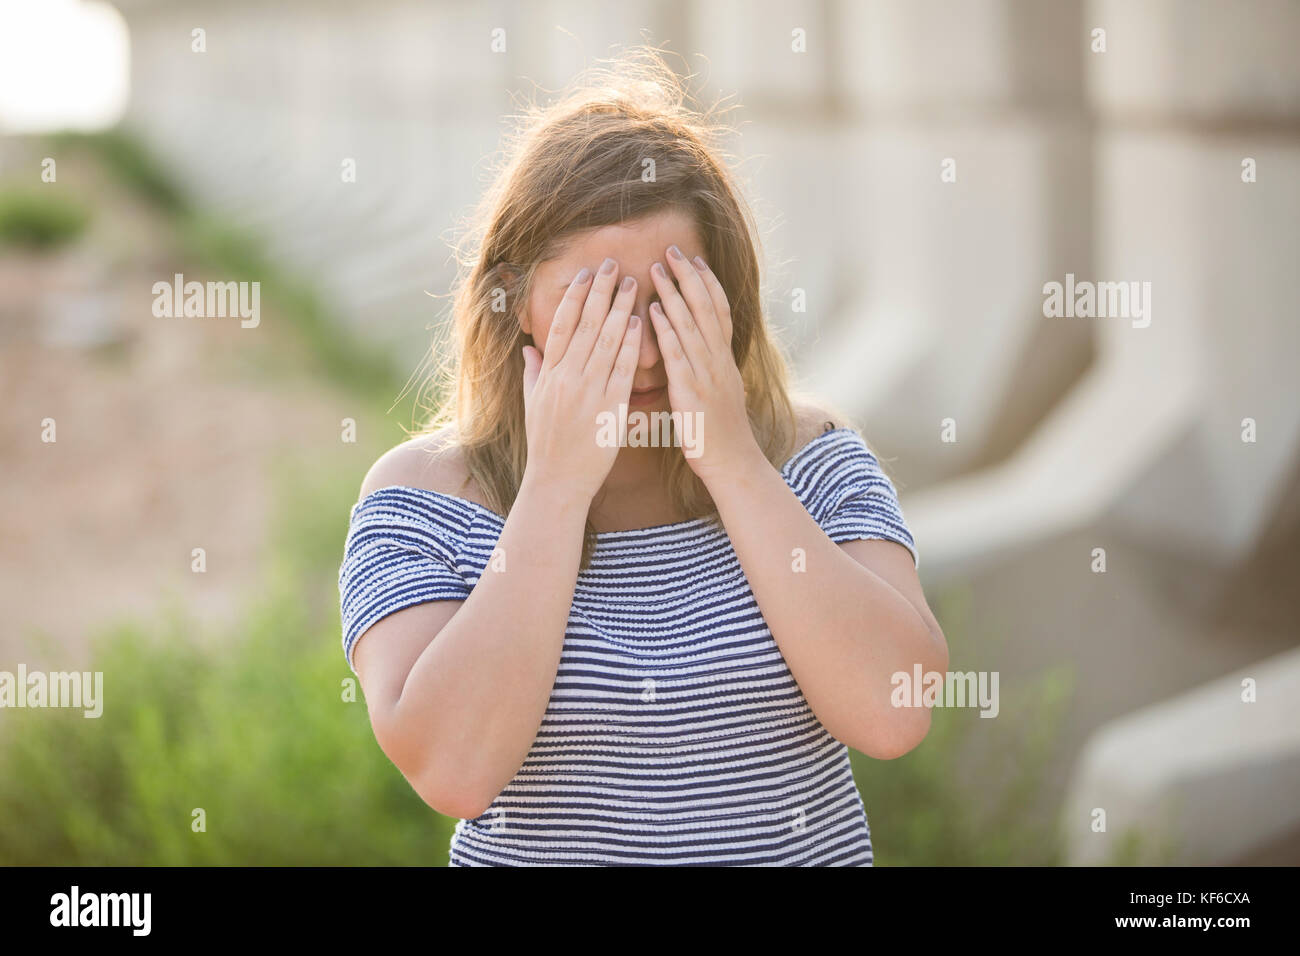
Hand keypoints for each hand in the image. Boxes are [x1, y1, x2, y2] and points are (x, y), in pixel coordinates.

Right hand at [521, 259, 642, 501]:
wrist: (558, 481)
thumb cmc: (546, 446)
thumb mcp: (532, 406)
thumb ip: (533, 374)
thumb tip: (528, 349)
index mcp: (549, 374)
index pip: (561, 325)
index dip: (575, 297)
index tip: (586, 275)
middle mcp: (567, 377)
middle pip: (585, 325)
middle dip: (601, 292)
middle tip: (614, 265)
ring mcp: (588, 391)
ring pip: (605, 341)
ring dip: (619, 309)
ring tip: (632, 284)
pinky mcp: (609, 408)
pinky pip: (621, 369)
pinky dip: (630, 344)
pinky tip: (639, 323)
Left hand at [647, 245, 761, 484]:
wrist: (732, 462)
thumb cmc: (720, 433)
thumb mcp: (721, 393)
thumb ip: (710, 369)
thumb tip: (701, 352)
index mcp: (725, 360)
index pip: (719, 311)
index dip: (708, 283)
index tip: (695, 260)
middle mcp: (719, 360)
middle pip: (706, 308)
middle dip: (688, 277)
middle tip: (672, 250)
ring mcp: (707, 374)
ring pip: (691, 325)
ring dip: (673, 293)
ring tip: (657, 269)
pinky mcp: (691, 391)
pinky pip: (678, 354)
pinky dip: (666, 329)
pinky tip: (653, 311)